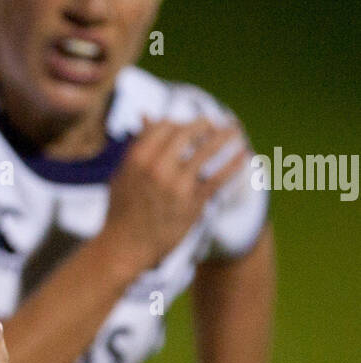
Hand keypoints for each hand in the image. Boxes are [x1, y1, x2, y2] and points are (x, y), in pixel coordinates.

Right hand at [105, 117, 247, 272]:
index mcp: (138, 157)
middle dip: (205, 125)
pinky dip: (233, 164)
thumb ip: (137, 145)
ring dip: (225, 138)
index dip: (179, 122)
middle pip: (187, 134)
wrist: (125, 247)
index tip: (189, 126)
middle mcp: (157, 167)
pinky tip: (243, 156)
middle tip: (215, 124)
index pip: (165, 126)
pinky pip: (218, 178)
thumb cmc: (121, 211)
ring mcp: (176, 185)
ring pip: (207, 151)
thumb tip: (146, 115)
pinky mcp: (192, 203)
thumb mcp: (122, 173)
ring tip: (236, 132)